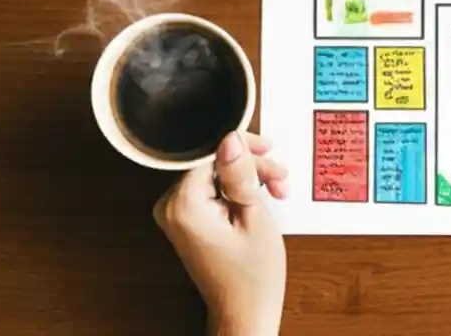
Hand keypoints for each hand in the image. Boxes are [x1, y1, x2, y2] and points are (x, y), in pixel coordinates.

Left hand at [154, 132, 288, 334]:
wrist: (244, 312)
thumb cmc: (252, 276)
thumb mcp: (255, 216)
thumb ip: (240, 173)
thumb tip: (231, 139)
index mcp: (183, 205)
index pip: (210, 152)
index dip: (242, 147)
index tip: (266, 148)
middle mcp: (170, 207)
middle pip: (213, 162)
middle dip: (251, 165)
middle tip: (280, 175)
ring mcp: (176, 214)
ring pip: (215, 174)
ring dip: (249, 177)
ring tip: (278, 189)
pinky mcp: (187, 219)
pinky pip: (212, 189)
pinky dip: (237, 190)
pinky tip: (262, 197)